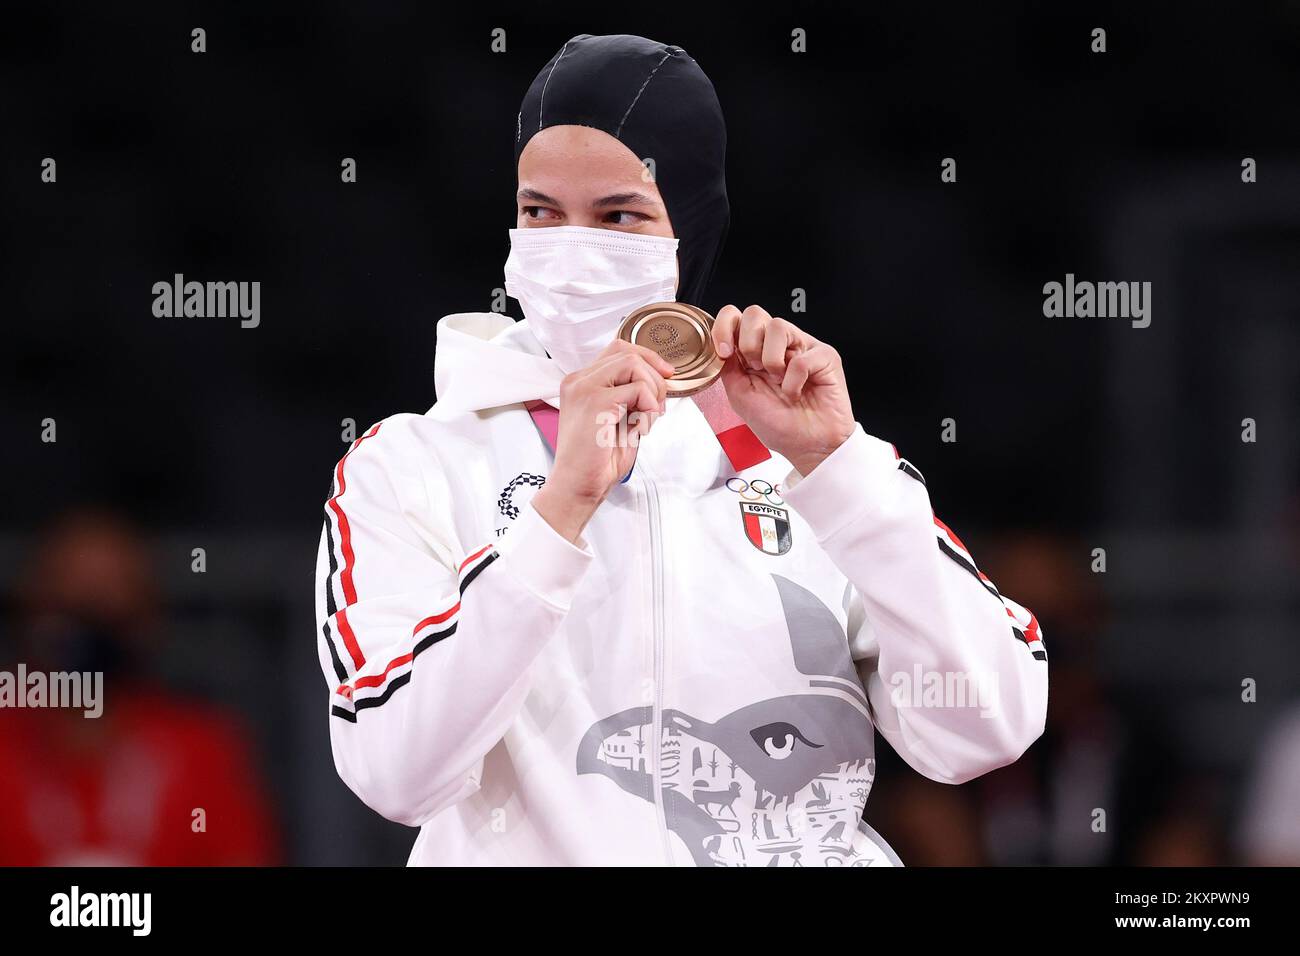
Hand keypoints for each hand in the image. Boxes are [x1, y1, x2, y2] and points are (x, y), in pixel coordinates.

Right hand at [532, 339, 673, 541]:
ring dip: (652, 392)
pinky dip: (649, 408)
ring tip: (646, 420)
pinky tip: (640, 429)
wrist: (577, 488)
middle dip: (654, 377)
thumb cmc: (596, 461)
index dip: (647, 358)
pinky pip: (638, 388)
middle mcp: (578, 380)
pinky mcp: (596, 402)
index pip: (618, 350)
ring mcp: (584, 388)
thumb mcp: (619, 419)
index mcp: (581, 382)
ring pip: (633, 364)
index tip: (665, 377)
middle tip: (656, 409)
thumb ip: (633, 396)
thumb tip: (660, 380)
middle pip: (627, 353)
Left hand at [711, 304, 854, 476]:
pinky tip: (797, 392)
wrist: (808, 447)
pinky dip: (794, 381)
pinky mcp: (824, 356)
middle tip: (756, 370)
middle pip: (755, 312)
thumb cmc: (780, 425)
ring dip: (771, 360)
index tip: (724, 351)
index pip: (735, 317)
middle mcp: (778, 344)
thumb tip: (722, 344)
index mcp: (755, 351)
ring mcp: (802, 347)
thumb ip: (729, 368)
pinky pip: (801, 356)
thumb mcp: (741, 396)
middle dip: (748, 344)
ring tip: (779, 381)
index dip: (724, 327)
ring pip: (778, 325)